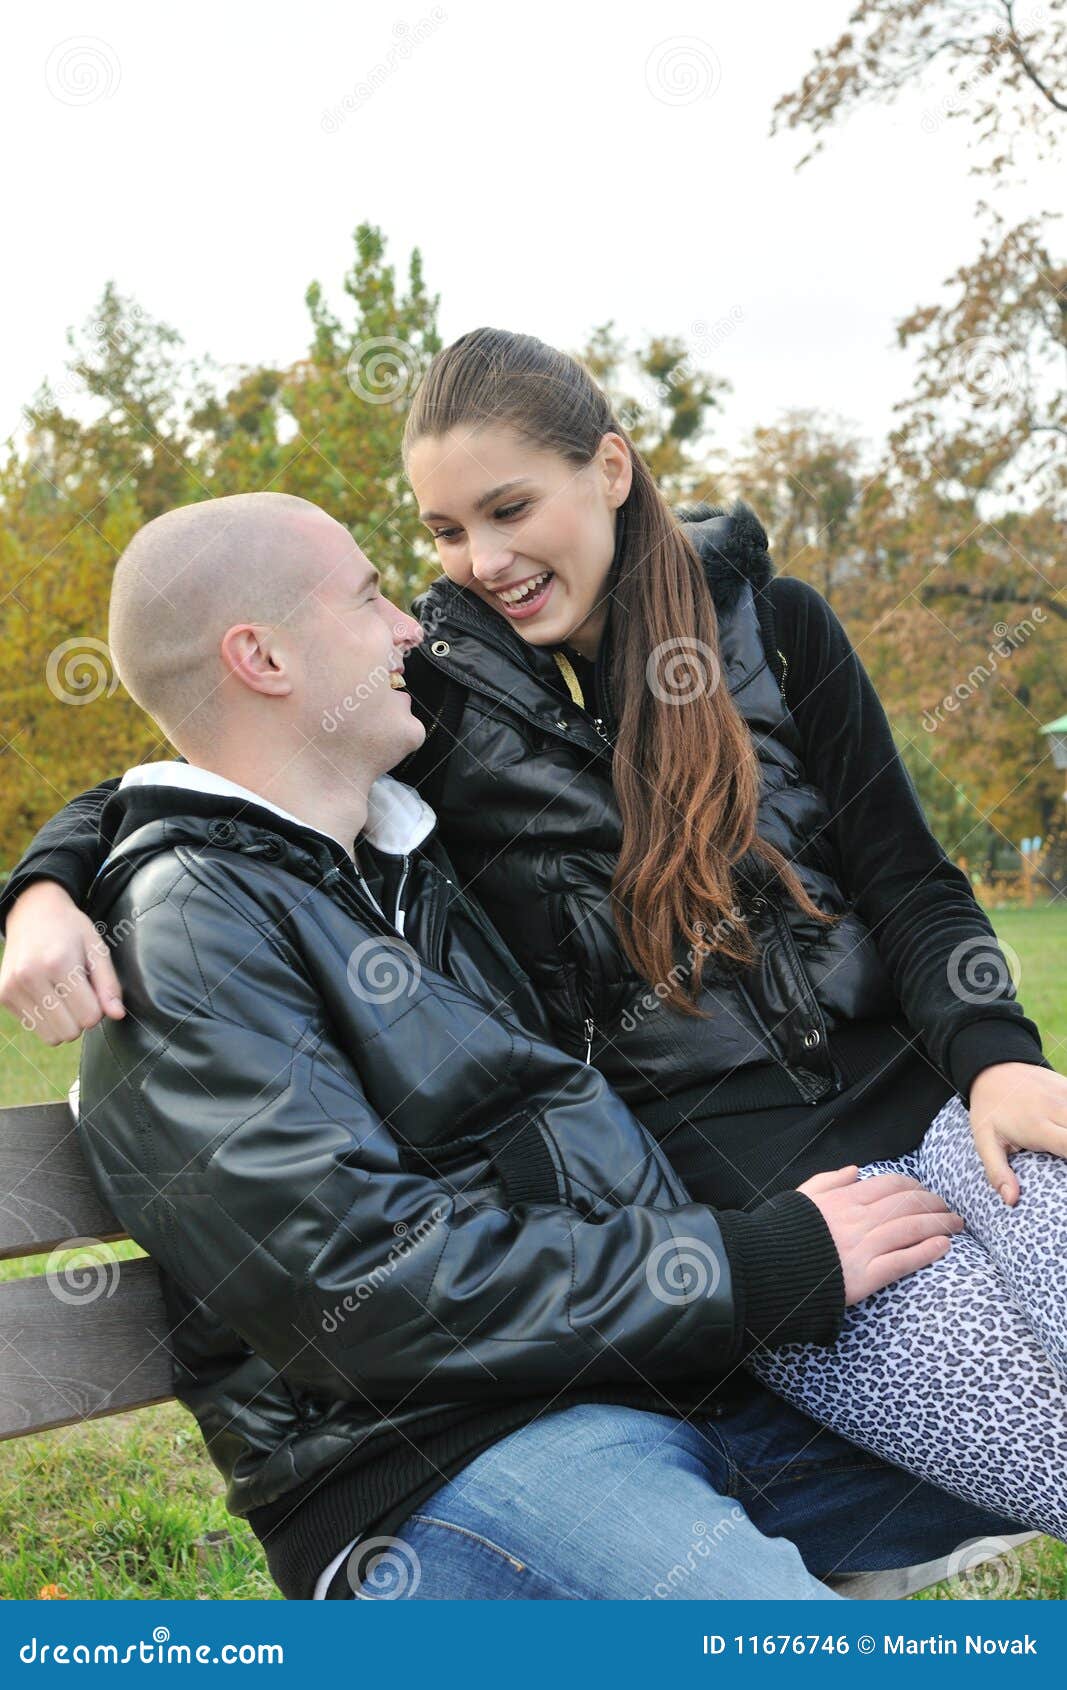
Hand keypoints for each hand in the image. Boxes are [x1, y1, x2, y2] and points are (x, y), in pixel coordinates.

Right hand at [0, 881, 124, 1043]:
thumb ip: (109, 984)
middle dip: (81, 1018)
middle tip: (79, 994)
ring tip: (63, 994)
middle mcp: (31, 976)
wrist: (32, 912)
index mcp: (59, 963)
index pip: (90, 1016)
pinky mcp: (2, 995)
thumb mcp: (97, 948)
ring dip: (63, 1022)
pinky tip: (46, 994)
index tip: (94, 991)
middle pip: (70, 1031)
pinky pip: (33, 1027)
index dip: (99, 1008)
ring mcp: (12, 987)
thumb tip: (117, 1015)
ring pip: (51, 1036)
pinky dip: (45, 1018)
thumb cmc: (70, 930)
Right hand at [796, 1164, 962, 1306]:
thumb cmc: (782, 1232)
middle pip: (908, 1204)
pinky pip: (903, 1261)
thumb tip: (855, 1170)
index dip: (915, 1187)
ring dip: (939, 1225)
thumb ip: (828, 1180)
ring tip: (955, 1226)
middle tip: (949, 1210)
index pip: (891, 1185)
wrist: (768, 1267)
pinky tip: (943, 1246)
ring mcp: (864, 1247)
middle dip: (934, 1204)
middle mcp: (859, 1218)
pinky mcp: (865, 1276)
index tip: (926, 1193)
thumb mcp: (801, 1196)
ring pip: (912, 1229)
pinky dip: (926, 1252)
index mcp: (845, 1198)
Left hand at [968, 1061, 1066, 1206]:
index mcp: (1036, 1126)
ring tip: (1064, 1147)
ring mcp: (1066, 1095)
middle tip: (1064, 1158)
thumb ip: (997, 1171)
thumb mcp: (984, 1140)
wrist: (992, 1068)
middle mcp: (1056, 1108)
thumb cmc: (990, 1109)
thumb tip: (1010, 1201)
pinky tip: (1065, 1127)